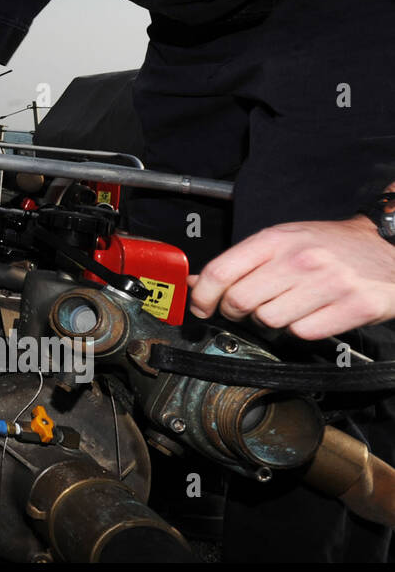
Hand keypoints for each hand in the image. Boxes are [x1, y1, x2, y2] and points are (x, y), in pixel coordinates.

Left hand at [188, 217, 394, 339]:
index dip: (203, 295)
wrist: (389, 246)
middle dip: (235, 311)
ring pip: (270, 320)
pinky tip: (312, 313)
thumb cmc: (330, 244)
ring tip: (288, 305)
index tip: (201, 306)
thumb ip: (240, 261)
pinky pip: (304, 333)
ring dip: (271, 320)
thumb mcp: (282, 240)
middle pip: (240, 301)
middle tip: (245, 309)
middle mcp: (300, 259)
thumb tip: (196, 281)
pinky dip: (302, 329)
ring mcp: (329, 283)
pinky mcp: (354, 307)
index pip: (222, 270)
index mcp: (277, 239)